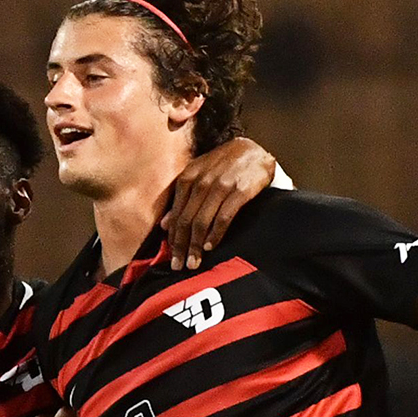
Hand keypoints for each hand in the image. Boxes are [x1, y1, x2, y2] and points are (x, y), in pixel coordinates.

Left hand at [164, 136, 276, 269]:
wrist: (254, 150)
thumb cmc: (223, 166)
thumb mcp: (199, 176)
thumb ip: (181, 199)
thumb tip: (164, 225)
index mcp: (188, 177)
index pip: (176, 214)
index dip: (173, 238)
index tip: (171, 256)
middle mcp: (202, 180)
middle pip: (186, 220)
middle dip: (181, 246)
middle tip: (178, 266)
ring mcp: (221, 185)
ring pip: (202, 221)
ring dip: (195, 245)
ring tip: (193, 263)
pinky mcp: (240, 190)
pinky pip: (223, 217)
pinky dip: (215, 234)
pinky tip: (210, 247)